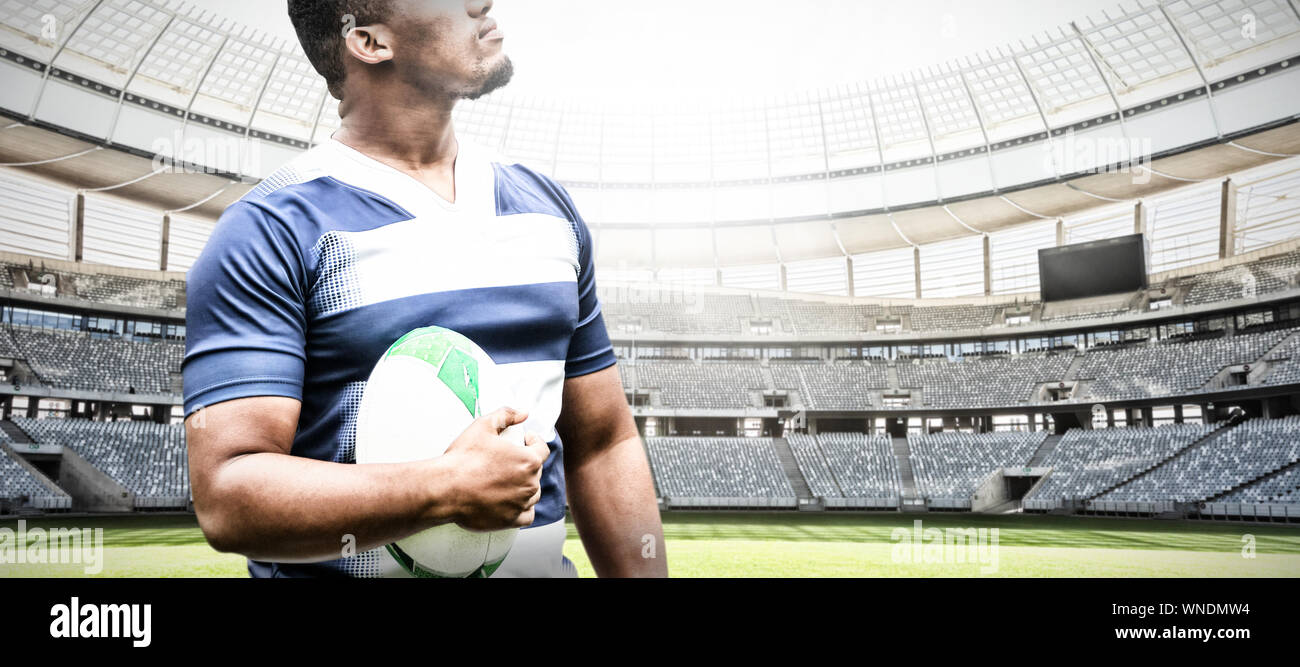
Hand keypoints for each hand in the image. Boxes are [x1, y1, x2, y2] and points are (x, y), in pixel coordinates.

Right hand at [439, 406, 549, 530]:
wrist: (444, 489)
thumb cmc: (462, 459)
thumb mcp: (482, 426)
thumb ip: (505, 415)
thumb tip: (523, 413)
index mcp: (527, 460)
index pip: (542, 449)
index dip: (534, 442)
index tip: (525, 441)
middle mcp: (529, 483)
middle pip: (536, 472)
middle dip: (525, 464)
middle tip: (506, 462)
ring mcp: (521, 503)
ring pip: (532, 494)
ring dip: (524, 486)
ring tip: (506, 481)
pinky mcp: (511, 520)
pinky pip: (527, 515)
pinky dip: (522, 508)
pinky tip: (510, 501)